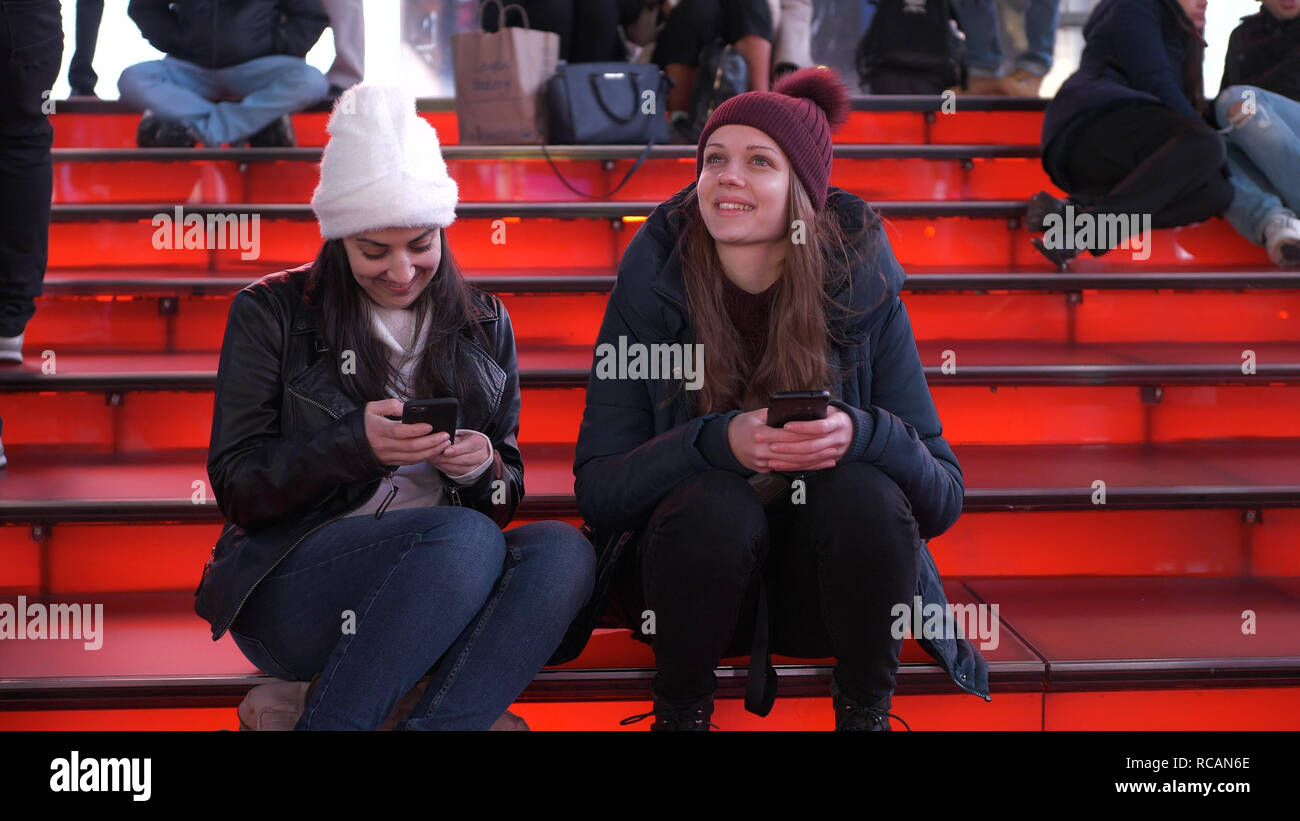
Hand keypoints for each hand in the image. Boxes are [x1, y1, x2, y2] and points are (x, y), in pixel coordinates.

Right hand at [363, 399, 449, 466]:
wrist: (352, 444)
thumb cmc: (365, 424)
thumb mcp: (372, 408)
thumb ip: (390, 404)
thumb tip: (406, 407)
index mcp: (378, 430)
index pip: (399, 432)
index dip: (416, 430)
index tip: (429, 426)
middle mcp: (384, 445)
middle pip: (411, 446)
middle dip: (431, 441)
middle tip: (445, 435)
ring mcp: (389, 456)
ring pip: (414, 457)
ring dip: (432, 451)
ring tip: (445, 443)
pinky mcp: (392, 462)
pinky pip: (411, 462)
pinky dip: (425, 458)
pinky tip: (435, 451)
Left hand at [428, 429, 491, 478]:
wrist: (474, 450)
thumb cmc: (465, 440)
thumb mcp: (461, 434)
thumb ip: (452, 437)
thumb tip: (439, 440)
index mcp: (480, 442)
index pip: (470, 445)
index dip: (458, 449)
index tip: (446, 451)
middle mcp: (480, 455)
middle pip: (466, 459)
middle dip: (448, 459)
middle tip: (435, 456)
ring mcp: (475, 466)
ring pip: (460, 468)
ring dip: (445, 465)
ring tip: (433, 460)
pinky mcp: (468, 474)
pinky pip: (456, 473)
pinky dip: (444, 469)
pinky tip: (437, 464)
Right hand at [726, 406, 852, 472]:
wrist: (725, 443)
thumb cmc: (743, 425)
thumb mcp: (756, 415)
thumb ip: (775, 414)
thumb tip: (795, 411)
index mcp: (759, 434)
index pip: (788, 435)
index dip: (806, 434)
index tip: (822, 432)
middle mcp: (761, 451)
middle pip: (793, 452)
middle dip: (815, 451)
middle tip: (833, 447)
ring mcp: (762, 463)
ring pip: (792, 464)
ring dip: (813, 462)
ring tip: (830, 458)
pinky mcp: (764, 470)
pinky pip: (787, 469)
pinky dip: (803, 468)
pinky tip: (816, 465)